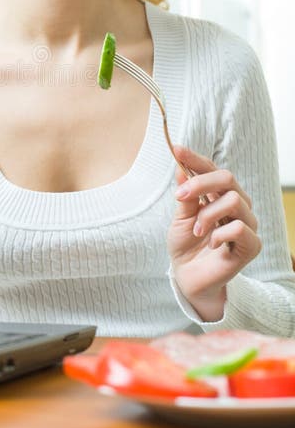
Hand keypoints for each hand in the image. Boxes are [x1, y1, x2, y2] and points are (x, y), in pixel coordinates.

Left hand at [167, 146, 261, 321]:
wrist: (188, 277)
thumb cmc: (186, 246)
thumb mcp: (180, 218)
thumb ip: (185, 196)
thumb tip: (180, 169)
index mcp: (219, 194)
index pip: (212, 168)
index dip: (195, 158)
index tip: (176, 150)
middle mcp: (237, 204)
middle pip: (226, 178)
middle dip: (200, 183)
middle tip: (180, 197)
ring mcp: (247, 224)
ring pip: (233, 200)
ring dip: (207, 214)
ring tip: (196, 230)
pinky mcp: (251, 245)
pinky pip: (240, 228)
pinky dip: (219, 234)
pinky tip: (210, 244)